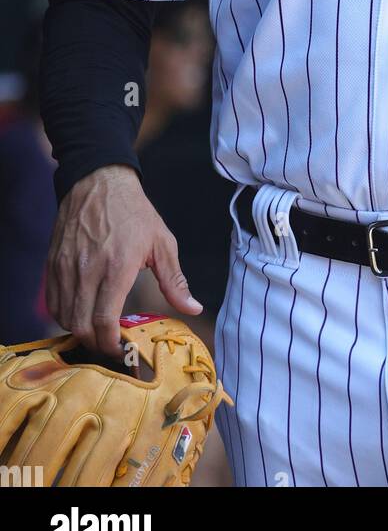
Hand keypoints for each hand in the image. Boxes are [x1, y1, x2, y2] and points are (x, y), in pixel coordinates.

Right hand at [45, 164, 202, 358]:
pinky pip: (52, 301)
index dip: (111, 343)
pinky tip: (79, 312)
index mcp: (117, 266)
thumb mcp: (162, 242)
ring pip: (64, 316)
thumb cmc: (134, 212)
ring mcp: (66, 266)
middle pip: (81, 325)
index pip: (104, 320)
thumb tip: (193, 308)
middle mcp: (87, 269)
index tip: (121, 349)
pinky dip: (63, 314)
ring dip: (79, 330)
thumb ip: (175, 280)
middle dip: (95, 343)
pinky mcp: (53, 262)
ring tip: (96, 329)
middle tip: (110, 344)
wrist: (99, 182)